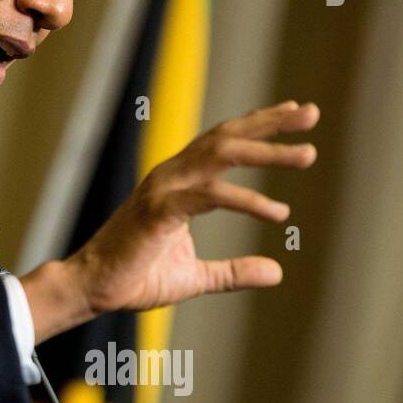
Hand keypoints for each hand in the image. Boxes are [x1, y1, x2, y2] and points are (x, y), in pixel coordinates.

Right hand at [22, 100, 318, 342]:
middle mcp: (171, 176)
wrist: (91, 289)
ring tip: (307, 153)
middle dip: (269, 123)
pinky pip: (211, 196)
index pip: (222, 143)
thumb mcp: (195, 277)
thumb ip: (234, 272)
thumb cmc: (134, 278)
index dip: (257, 125)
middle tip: (311, 113)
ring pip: (221, 155)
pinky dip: (247, 201)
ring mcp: (163, 190)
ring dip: (266, 151)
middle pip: (226, 137)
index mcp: (177, 183)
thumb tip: (276, 272)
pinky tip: (278, 213)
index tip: (294, 113)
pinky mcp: (159, 211)